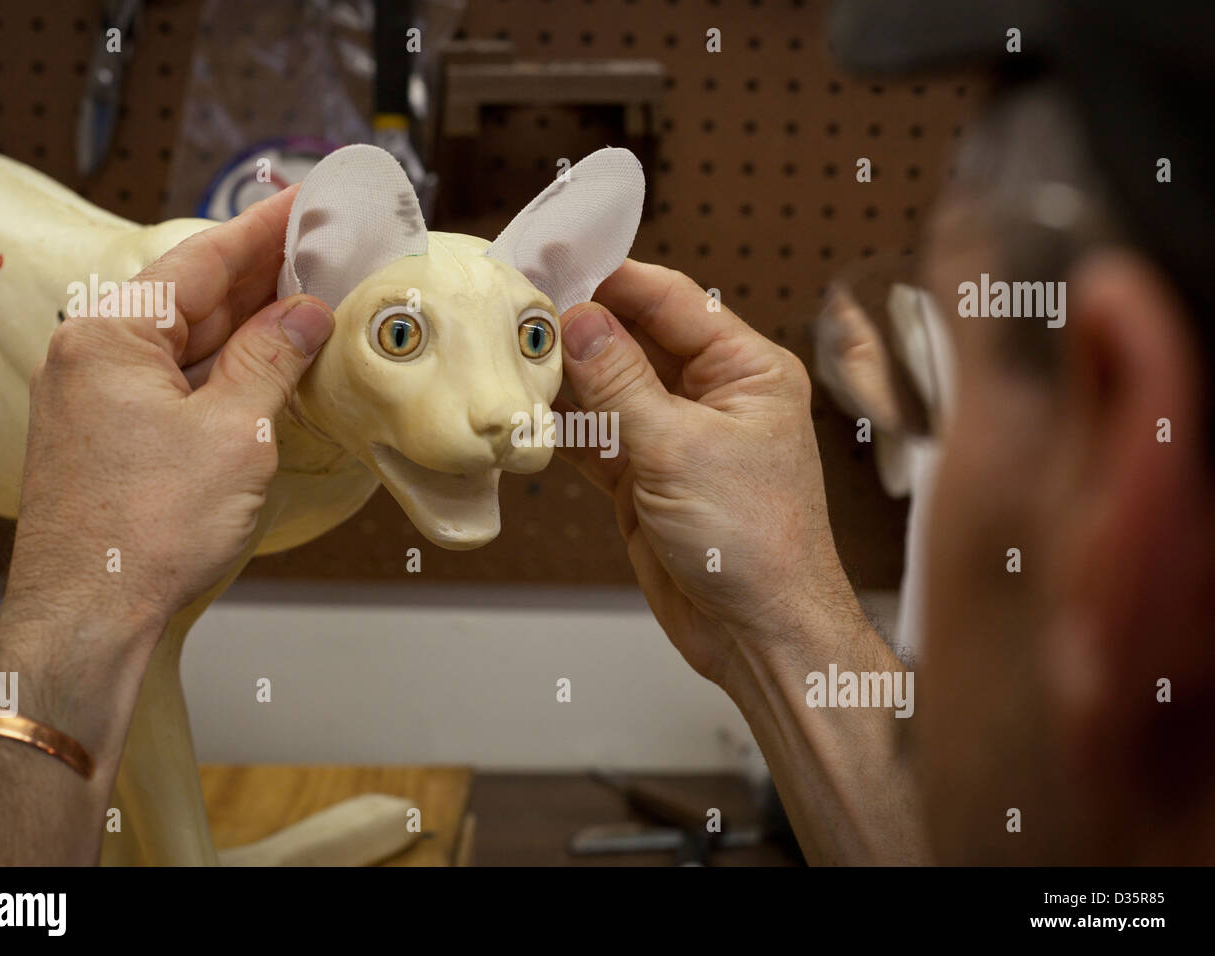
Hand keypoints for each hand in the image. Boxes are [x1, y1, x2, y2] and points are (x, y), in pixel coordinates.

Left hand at [3, 186, 333, 640]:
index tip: (307, 203)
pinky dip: (226, 371)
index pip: (200, 261)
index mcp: (112, 337)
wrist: (91, 619)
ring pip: (187, 344)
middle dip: (262, 278)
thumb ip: (273, 359)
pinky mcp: (111, 438)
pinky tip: (269, 365)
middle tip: (324, 252)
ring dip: (249, 328)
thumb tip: (306, 313)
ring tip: (310, 302)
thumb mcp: (234, 432)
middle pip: (192, 298)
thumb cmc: (149, 530)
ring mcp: (98, 399)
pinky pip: (177, 384)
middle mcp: (94, 357)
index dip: (263, 230)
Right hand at [555, 260, 866, 684]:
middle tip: (519, 310)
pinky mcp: (644, 478)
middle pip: (634, 340)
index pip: (671, 300)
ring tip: (511, 358)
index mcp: (746, 370)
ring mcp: (675, 437)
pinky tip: (526, 413)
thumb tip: (578, 321)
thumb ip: (621, 382)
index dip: (612, 280)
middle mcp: (713, 396)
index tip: (556, 262)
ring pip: (609, 389)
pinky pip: (596, 438)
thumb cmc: (752, 542)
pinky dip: (563, 429)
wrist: (757, 632)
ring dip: (565, 379)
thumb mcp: (678, 448)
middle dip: (579, 328)